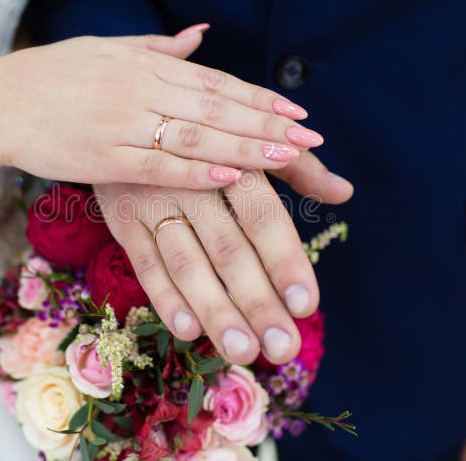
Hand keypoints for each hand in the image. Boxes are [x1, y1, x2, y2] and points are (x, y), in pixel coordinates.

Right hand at [0, 26, 321, 188]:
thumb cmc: (53, 77)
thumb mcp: (107, 50)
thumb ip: (158, 47)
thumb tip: (200, 34)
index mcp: (145, 65)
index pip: (216, 82)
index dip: (259, 98)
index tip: (297, 112)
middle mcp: (141, 90)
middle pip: (216, 108)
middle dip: (267, 124)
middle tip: (310, 139)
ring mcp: (123, 124)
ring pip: (196, 136)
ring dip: (244, 146)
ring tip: (286, 157)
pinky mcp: (102, 158)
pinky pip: (157, 165)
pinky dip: (195, 171)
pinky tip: (229, 176)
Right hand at [94, 163, 352, 365]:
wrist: (128, 115)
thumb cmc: (204, 139)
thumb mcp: (250, 142)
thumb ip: (298, 169)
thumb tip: (343, 193)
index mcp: (233, 160)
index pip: (264, 217)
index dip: (285, 261)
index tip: (306, 305)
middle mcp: (193, 181)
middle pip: (228, 249)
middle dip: (257, 301)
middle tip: (281, 347)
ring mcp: (153, 200)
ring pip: (186, 262)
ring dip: (214, 309)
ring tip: (242, 351)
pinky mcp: (122, 218)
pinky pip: (144, 262)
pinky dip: (164, 297)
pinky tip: (188, 330)